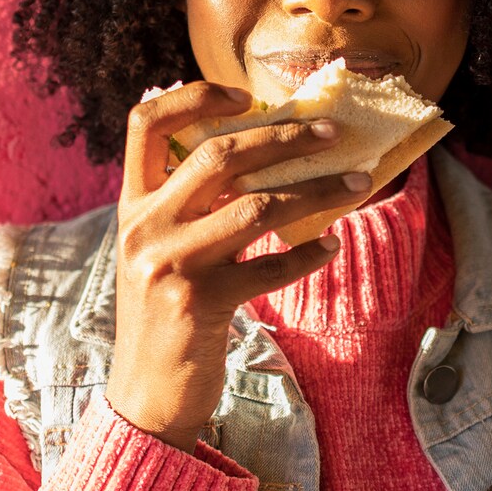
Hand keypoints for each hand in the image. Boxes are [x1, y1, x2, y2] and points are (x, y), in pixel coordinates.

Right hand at [104, 81, 369, 449]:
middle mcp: (144, 226)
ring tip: (358, 182)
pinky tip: (333, 246)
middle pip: (219, 154)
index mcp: (132, 204)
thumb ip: (185, 204)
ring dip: (317, 190)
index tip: (246, 96)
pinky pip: (270, 266)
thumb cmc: (167, 315)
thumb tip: (246, 148)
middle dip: (284, 137)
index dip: (193, 96)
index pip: (146, 123)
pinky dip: (310, 253)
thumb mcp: (159, 250)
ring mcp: (169, 264)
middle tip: (332, 133)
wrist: (146, 395)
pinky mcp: (198, 303)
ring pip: (257, 205)